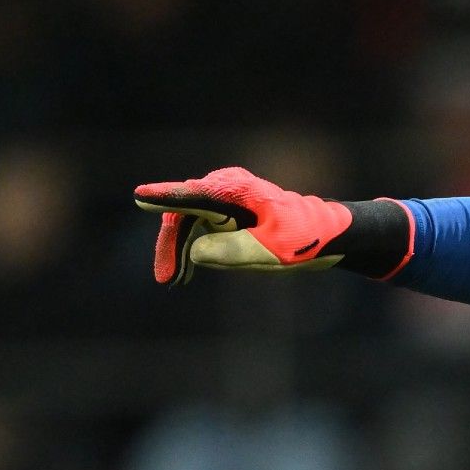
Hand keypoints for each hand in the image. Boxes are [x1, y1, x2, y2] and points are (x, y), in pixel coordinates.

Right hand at [133, 166, 411, 284]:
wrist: (330, 237)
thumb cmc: (304, 239)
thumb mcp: (270, 250)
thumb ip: (231, 250)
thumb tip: (195, 250)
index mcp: (238, 191)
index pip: (194, 195)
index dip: (165, 198)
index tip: (139, 196)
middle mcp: (227, 189)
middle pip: (184, 212)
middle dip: (171, 244)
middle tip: (165, 277)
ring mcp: (226, 200)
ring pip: (189, 223)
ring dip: (180, 250)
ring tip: (174, 280)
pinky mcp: (229, 214)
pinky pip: (201, 228)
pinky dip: (193, 248)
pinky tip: (186, 271)